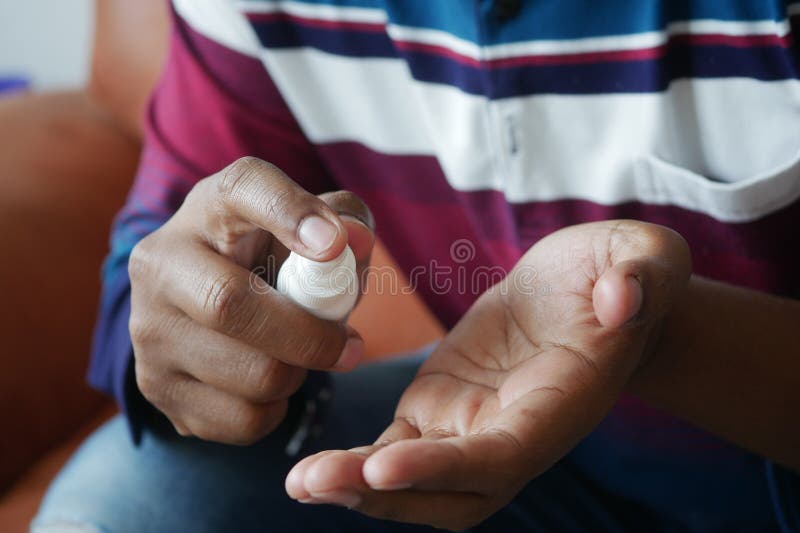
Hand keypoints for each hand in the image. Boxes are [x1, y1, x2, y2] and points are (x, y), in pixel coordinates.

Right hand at [129, 157, 373, 444]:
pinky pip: (242, 419)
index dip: (289, 213)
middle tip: (350, 347)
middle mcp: (161, 261)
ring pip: (251, 375)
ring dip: (297, 374)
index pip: (243, 190)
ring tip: (297, 358)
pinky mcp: (154, 386)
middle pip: (231, 305)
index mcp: (209, 207)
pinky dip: (274, 409)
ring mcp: (148, 328)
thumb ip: (344, 221)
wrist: (211, 308)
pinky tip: (266, 384)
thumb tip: (354, 240)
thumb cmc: (275, 261)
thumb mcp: (311, 229)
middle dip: (310, 336)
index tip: (334, 242)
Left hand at [286, 221, 690, 529]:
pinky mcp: (440, 409)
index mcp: (560, 405)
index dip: (445, 467)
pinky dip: (356, 464)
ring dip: (360, 487)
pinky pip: (395, 448)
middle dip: (386, 495)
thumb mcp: (645, 256)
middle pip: (449, 490)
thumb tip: (619, 299)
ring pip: (413, 478)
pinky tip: (310, 468)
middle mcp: (513, 434)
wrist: (588, 290)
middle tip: (317, 481)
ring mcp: (472, 427)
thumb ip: (641, 275)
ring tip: (300, 480)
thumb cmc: (620, 274)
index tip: (384, 464)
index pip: (501, 454)